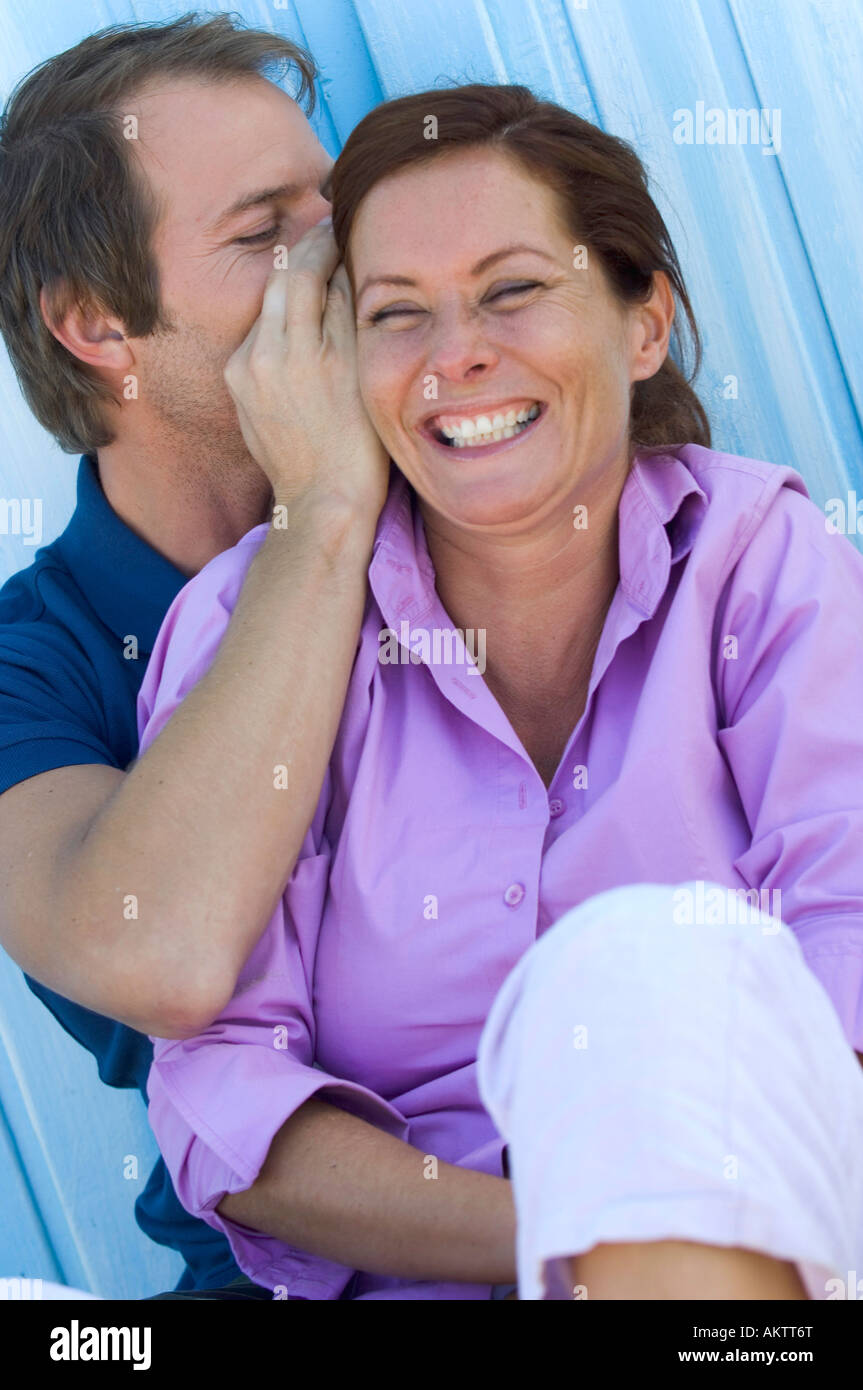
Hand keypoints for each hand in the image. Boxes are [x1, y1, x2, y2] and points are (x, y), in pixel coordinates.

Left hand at [225, 222, 388, 519]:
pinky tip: (302, 328)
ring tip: (320, 275)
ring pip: (267, 308)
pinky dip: (280, 323)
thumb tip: (343, 262)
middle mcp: (261, 355)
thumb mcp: (364, 375)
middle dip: (304, 253)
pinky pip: (259, 338)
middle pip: (279, 281)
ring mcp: (244, 371)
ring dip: (291, 287)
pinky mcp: (237, 387)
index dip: (325, 239)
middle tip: (329, 233)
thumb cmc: (359, 447)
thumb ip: (350, 314)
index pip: (305, 269)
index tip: (343, 222)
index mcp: (297, 350)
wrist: (322, 500)